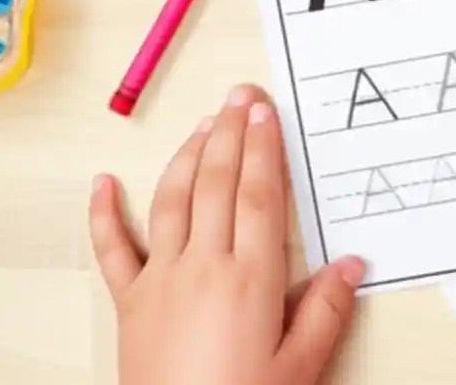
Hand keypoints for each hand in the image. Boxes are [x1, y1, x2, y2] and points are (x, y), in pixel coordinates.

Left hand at [89, 85, 365, 384]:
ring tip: (202, 123)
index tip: (265, 114)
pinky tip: (104, 184)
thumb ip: (326, 312)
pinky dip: (105, 214)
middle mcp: (204, 268)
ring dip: (187, 156)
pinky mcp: (132, 302)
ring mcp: (162, 281)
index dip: (262, 149)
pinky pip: (114, 250)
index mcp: (251, 279)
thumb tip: (352, 264)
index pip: (258, 196)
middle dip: (229, 134)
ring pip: (173, 201)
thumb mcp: (301, 366)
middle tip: (239, 97)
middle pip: (217, 184)